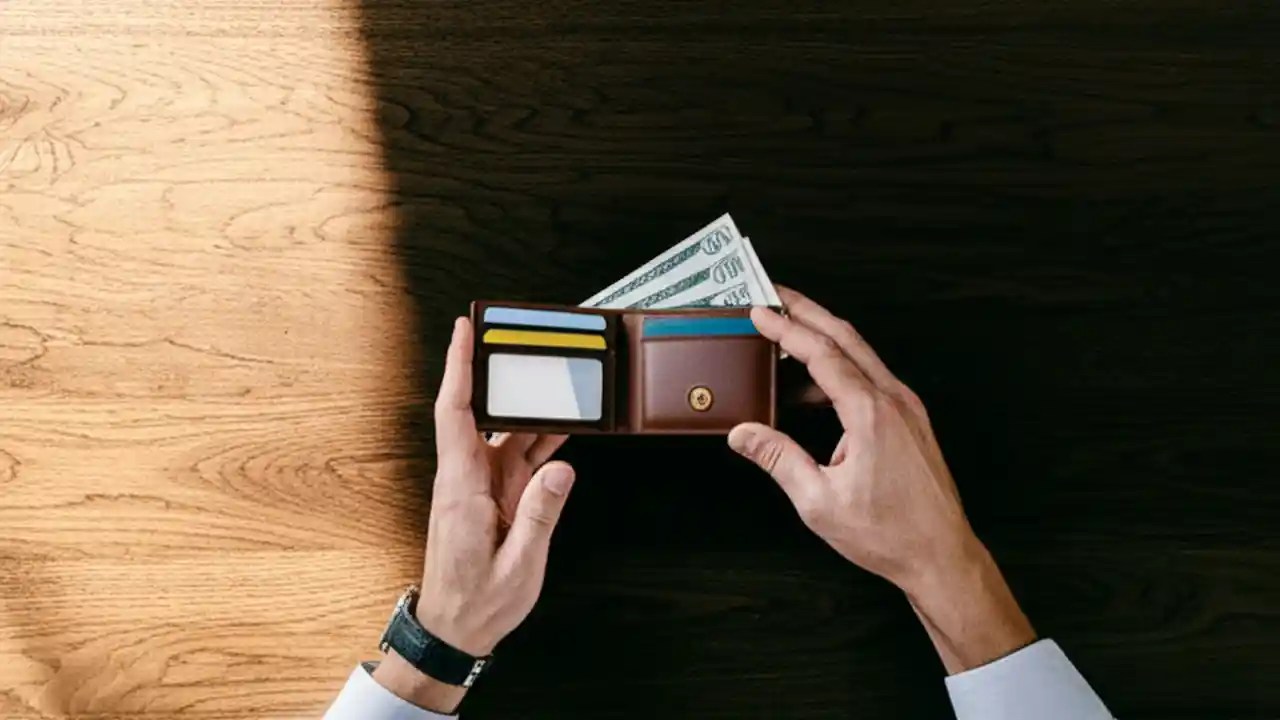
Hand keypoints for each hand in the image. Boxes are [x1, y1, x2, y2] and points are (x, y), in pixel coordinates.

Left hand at [373, 317, 574, 711]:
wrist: (453, 631)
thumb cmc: (476, 603)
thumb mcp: (518, 566)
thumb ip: (540, 515)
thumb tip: (561, 468)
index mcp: (462, 489)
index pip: (456, 412)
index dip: (459, 367)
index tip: (464, 329)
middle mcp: (467, 479)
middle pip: (484, 412)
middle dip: (503, 373)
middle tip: (525, 339)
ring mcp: (480, 487)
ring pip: (506, 433)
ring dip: (531, 408)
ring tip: (561, 380)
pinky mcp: (493, 497)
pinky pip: (517, 457)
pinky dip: (540, 440)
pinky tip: (564, 427)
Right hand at [728, 287, 1034, 672]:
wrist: (941, 555)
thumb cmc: (888, 534)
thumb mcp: (818, 502)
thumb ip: (778, 459)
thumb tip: (743, 434)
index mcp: (870, 414)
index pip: (822, 354)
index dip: (787, 329)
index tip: (760, 311)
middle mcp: (894, 401)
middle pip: (846, 337)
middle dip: (807, 311)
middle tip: (775, 294)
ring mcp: (907, 408)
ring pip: (861, 354)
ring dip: (824, 337)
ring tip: (787, 334)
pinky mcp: (911, 420)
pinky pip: (871, 378)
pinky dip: (841, 366)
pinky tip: (816, 384)